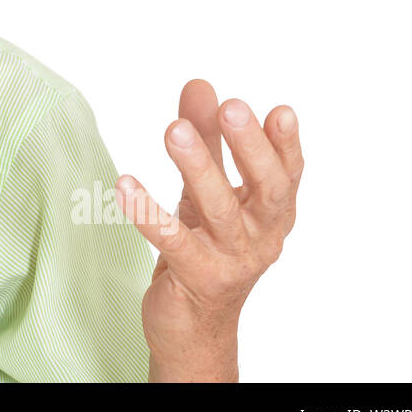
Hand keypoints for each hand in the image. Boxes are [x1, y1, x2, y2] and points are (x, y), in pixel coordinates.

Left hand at [114, 78, 303, 380]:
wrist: (193, 327)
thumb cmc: (206, 249)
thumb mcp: (208, 190)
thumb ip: (208, 139)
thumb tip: (201, 85)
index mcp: (271, 213)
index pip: (286, 174)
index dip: (285, 144)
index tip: (280, 110)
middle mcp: (261, 237)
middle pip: (266, 190)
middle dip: (249, 147)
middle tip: (232, 107)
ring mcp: (232, 261)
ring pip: (220, 212)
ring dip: (199, 169)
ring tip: (175, 131)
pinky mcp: (197, 279)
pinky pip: (173, 242)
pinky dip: (149, 213)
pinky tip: (125, 185)